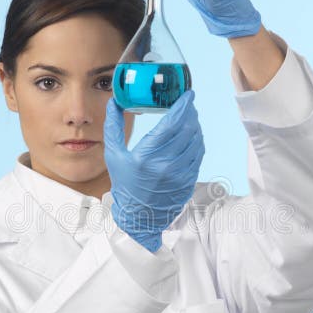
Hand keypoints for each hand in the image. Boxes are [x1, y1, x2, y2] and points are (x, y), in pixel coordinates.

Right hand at [103, 90, 204, 252]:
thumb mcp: (113, 156)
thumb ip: (113, 126)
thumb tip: (115, 101)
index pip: (172, 124)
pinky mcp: (189, 181)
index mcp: (146, 157)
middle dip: (191, 112)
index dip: (183, 106)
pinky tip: (191, 135)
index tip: (188, 94)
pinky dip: (197, 141)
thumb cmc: (125, 185)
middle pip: (188, 129)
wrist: (138, 218)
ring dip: (195, 125)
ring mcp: (180, 174)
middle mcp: (166, 165)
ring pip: (196, 141)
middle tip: (188, 102)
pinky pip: (198, 155)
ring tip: (190, 117)